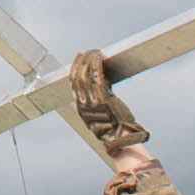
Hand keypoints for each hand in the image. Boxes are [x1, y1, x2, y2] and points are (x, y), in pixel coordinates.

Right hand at [63, 49, 147, 163]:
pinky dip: (97, 64)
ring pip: (85, 74)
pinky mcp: (103, 99)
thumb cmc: (116, 131)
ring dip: (89, 60)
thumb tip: (105, 80)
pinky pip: (97, 77)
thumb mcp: (104, 115)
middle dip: (81, 61)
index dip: (75, 69)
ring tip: (94, 51)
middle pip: (77, 77)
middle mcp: (83, 104)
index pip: (73, 84)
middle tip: (87, 51)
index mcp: (81, 109)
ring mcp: (92, 101)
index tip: (79, 58)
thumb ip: (102, 99)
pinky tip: (100, 57)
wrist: (121, 142)